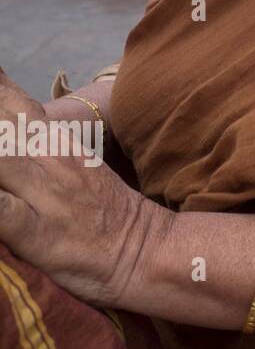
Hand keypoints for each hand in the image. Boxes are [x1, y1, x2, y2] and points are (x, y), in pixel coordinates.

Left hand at [0, 68, 165, 307]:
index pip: (12, 99)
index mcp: (54, 141)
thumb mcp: (73, 165)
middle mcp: (46, 158)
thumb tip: (10, 123)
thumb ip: (36, 143)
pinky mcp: (38, 232)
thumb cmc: (102, 213)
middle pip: (0, 120)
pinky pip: (1, 212)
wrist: (145, 249)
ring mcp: (43, 193)